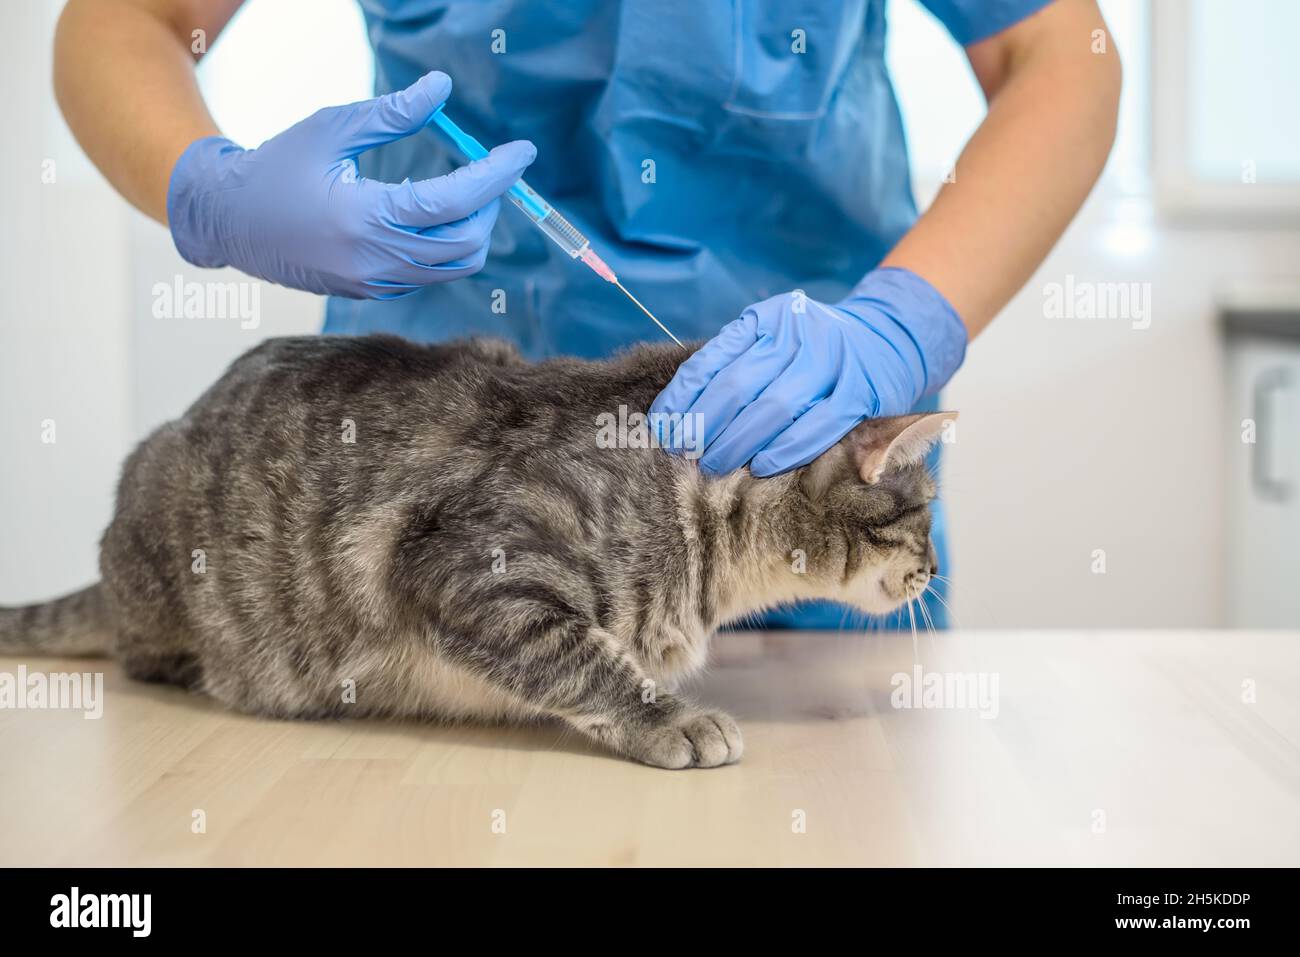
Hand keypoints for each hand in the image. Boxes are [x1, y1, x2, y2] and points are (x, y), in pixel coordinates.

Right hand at [166, 71, 535, 298]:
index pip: (454, 202)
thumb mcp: (331, 128)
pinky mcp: (372, 291)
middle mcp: (374, 260)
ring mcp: (375, 282)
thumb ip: (390, 113)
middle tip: (489, 172)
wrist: (229, 221)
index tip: (522, 152)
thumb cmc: (276, 166)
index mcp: (364, 218)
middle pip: (466, 245)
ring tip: (461, 190)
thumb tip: (441, 89)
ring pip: (454, 267)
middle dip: (490, 207)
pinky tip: (427, 213)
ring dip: (472, 229)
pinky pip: (429, 274)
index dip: (496, 176)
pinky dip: (445, 244)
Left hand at [651, 267, 966, 475]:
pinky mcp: (858, 393)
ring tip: (714, 464)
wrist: (887, 340)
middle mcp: (798, 334)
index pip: (712, 359)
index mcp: (767, 318)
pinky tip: (762, 466)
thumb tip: (678, 415)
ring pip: (773, 408)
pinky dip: (785, 450)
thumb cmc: (812, 351)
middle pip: (737, 385)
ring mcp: (831, 362)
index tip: (662, 427)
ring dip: (738, 443)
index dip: (682, 397)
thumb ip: (733, 365)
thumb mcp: (772, 340)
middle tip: (686, 453)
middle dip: (704, 425)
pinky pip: (816, 427)